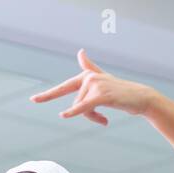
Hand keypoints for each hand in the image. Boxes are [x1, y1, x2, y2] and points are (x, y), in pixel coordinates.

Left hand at [29, 49, 154, 125]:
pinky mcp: (100, 95)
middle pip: (77, 104)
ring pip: (82, 110)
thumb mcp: (104, 79)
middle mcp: (88, 77)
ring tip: (106, 118)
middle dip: (88, 116)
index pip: (64, 87)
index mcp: (86, 75)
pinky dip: (74, 112)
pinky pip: (83, 107)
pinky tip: (64, 115)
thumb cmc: (122, 92)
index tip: (33, 100)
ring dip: (94, 118)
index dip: (48, 95)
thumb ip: (90, 67)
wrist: (141, 98)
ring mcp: (94, 85)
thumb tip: (80, 52)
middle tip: (102, 119)